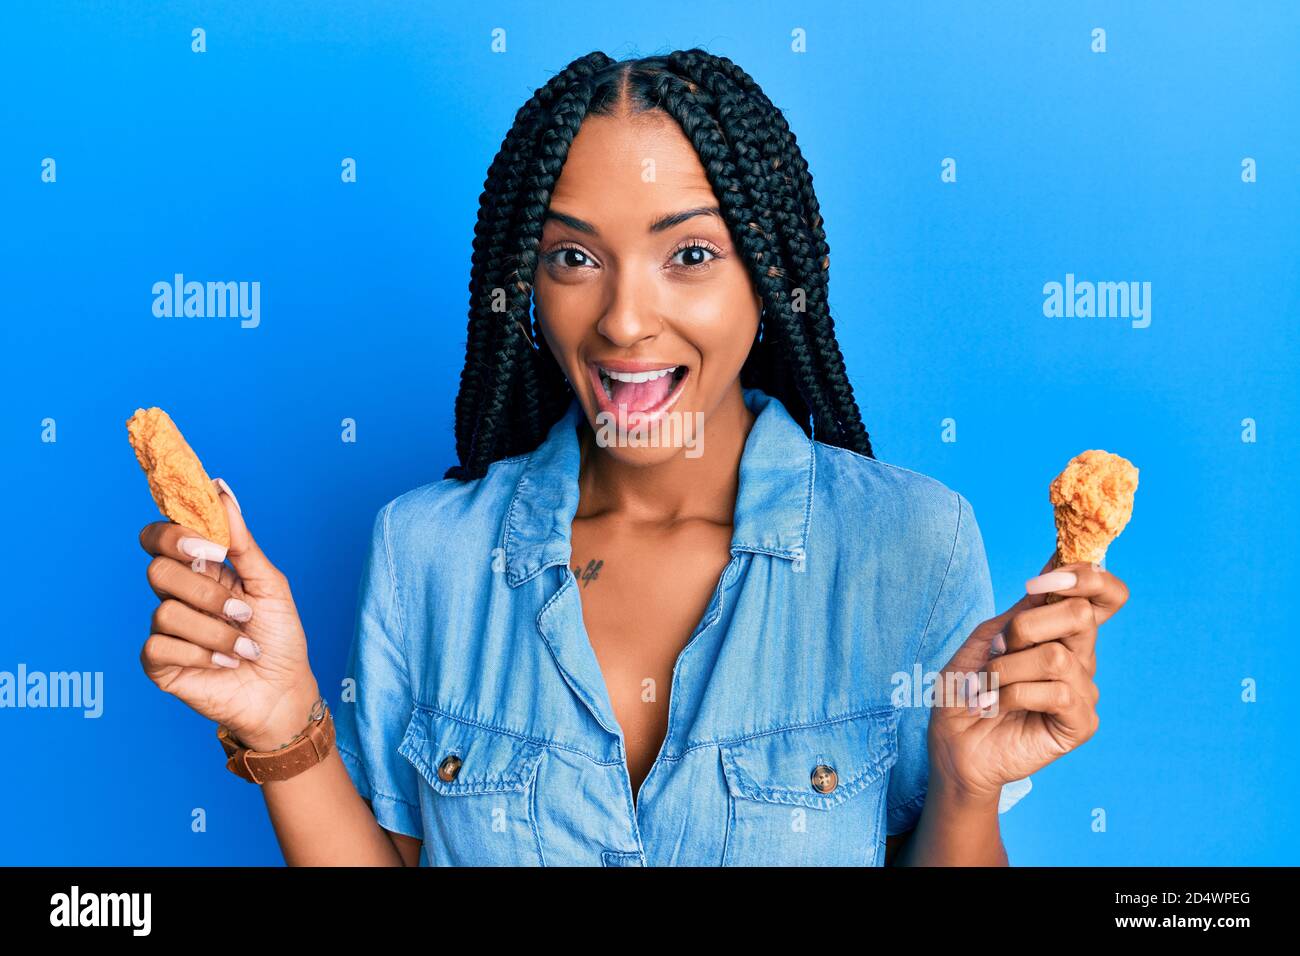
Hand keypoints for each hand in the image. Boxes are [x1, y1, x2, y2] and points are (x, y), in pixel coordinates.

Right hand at [138, 479, 319, 750]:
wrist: (283, 691)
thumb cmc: (279, 636)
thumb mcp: (269, 583)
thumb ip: (241, 540)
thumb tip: (220, 488)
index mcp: (201, 569)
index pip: (160, 536)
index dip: (176, 535)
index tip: (212, 549)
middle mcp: (178, 594)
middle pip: (158, 569)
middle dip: (207, 591)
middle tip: (242, 610)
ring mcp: (167, 629)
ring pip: (165, 612)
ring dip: (217, 632)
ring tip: (245, 647)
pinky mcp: (160, 663)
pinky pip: (160, 646)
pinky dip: (201, 655)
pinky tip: (226, 664)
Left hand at [925, 552, 1129, 803]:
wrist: (953, 743)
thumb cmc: (967, 689)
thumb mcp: (987, 638)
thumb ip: (1024, 608)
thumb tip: (1056, 565)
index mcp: (1061, 631)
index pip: (1105, 594)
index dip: (1086, 577)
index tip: (1040, 583)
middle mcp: (1079, 656)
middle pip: (1081, 614)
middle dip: (1025, 626)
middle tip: (997, 650)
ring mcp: (1083, 690)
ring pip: (1057, 656)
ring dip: (1006, 670)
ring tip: (987, 687)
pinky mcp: (1080, 723)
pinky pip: (1057, 693)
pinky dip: (1012, 695)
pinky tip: (996, 707)